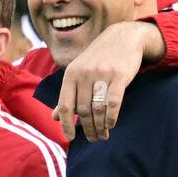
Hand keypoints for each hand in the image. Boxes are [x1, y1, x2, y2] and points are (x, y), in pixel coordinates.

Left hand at [54, 21, 162, 141]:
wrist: (122, 37)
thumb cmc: (98, 58)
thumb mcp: (78, 72)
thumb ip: (67, 95)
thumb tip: (54, 117)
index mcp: (71, 74)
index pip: (65, 105)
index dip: (66, 124)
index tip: (70, 138)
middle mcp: (84, 74)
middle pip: (83, 110)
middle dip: (88, 129)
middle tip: (93, 139)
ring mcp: (102, 74)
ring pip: (98, 109)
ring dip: (100, 127)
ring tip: (103, 135)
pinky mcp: (119, 76)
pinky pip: (113, 103)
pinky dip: (111, 118)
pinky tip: (111, 124)